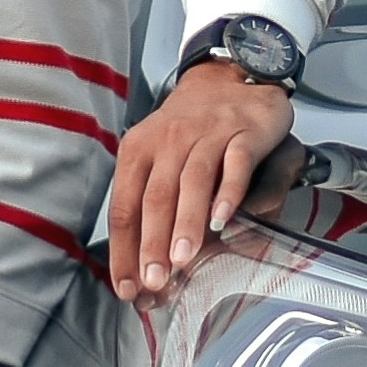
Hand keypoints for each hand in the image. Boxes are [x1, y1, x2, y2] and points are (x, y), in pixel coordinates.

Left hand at [106, 63, 294, 299]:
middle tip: (154, 279)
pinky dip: (228, 194)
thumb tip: (142, 269)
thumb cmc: (189, 133)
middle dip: (153, 243)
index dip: (124, 249)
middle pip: (156, 197)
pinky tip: (223, 221)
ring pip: (192, 182)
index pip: (124, 207)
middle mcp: (168, 141)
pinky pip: (234, 165)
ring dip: (186, 223)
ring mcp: (206, 135)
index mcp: (138, 151)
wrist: (228, 80)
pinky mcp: (242, 133)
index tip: (127, 286)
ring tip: (183, 259)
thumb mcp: (157, 160)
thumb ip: (150, 208)